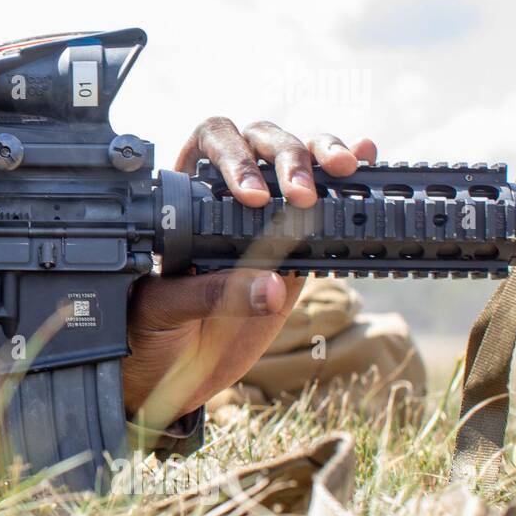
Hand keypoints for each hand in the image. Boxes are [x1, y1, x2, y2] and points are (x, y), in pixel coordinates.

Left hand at [123, 118, 376, 431]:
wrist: (170, 373)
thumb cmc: (149, 330)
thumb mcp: (165, 310)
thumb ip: (211, 294)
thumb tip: (271, 286)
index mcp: (183, 200)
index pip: (207, 148)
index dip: (233, 158)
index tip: (250, 195)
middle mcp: (225, 196)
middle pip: (259, 143)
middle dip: (285, 157)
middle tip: (300, 194)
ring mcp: (266, 218)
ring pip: (296, 161)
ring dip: (321, 155)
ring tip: (343, 168)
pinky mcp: (297, 248)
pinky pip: (325, 206)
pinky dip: (348, 177)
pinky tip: (366, 158)